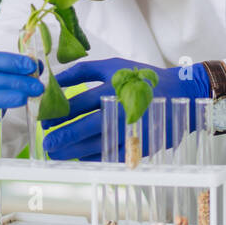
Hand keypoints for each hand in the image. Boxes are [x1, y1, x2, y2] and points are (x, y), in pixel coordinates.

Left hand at [38, 57, 210, 160]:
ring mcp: (130, 130)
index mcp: (112, 88)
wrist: (181, 94)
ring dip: (73, 152)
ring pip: (95, 145)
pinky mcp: (139, 145)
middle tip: (46, 143)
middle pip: (84, 127)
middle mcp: (120, 109)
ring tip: (57, 154)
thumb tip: (53, 78)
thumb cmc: (141, 78)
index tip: (44, 120)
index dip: (57, 114)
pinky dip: (93, 158)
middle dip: (62, 137)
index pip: (77, 103)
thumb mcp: (112, 66)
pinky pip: (111, 156)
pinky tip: (80, 157)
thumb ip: (82, 71)